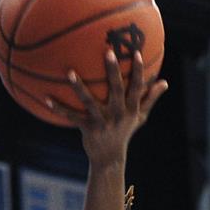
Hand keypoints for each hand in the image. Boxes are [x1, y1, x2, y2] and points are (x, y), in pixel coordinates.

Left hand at [51, 49, 169, 164]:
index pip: (137, 87)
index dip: (138, 71)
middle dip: (113, 71)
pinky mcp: (87, 128)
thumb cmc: (124, 131)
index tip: (136, 53)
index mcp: (131, 109)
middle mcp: (117, 114)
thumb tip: (164, 82)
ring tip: (69, 72)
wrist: (109, 157)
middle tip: (108, 52)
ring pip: (89, 101)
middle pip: (116, 90)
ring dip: (79, 87)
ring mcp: (102, 121)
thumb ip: (150, 98)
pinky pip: (71, 116)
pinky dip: (58, 108)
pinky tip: (46, 98)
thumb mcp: (140, 116)